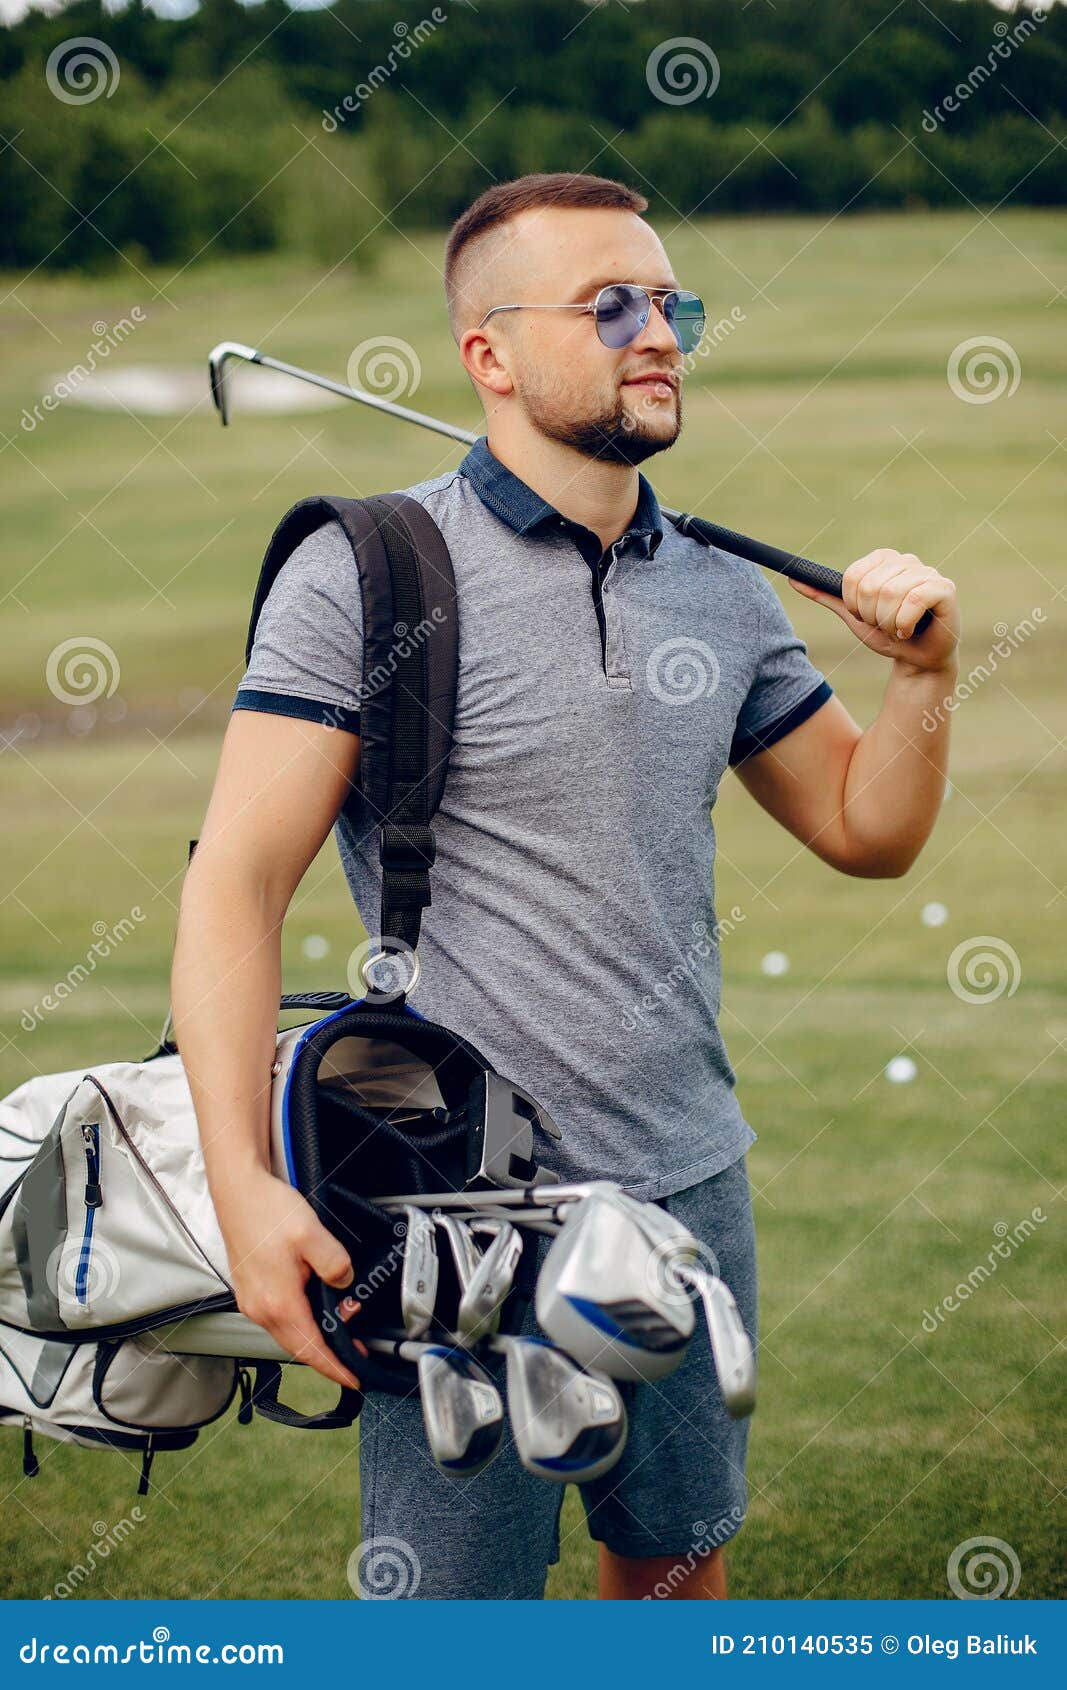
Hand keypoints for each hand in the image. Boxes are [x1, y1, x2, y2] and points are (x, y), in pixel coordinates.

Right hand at [216, 1169, 365, 1391]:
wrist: (238, 1190)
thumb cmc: (266, 1210)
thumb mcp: (313, 1234)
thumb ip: (335, 1264)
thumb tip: (345, 1283)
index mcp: (277, 1302)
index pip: (311, 1349)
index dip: (334, 1368)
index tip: (353, 1378)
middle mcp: (260, 1308)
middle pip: (298, 1347)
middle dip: (327, 1356)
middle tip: (352, 1354)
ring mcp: (251, 1300)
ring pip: (286, 1333)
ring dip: (312, 1337)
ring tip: (338, 1328)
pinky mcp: (249, 1289)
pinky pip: (277, 1318)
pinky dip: (297, 1322)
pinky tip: (311, 1309)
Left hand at [790, 548, 959, 672]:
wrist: (918, 660)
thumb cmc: (887, 635)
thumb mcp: (852, 616)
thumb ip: (826, 596)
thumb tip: (792, 579)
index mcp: (883, 559)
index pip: (852, 576)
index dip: (854, 604)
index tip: (866, 616)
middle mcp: (906, 560)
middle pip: (870, 586)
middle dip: (872, 616)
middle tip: (885, 625)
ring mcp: (928, 572)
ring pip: (891, 594)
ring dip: (889, 623)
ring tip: (898, 629)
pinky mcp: (945, 588)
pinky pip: (915, 600)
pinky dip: (905, 623)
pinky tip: (909, 631)